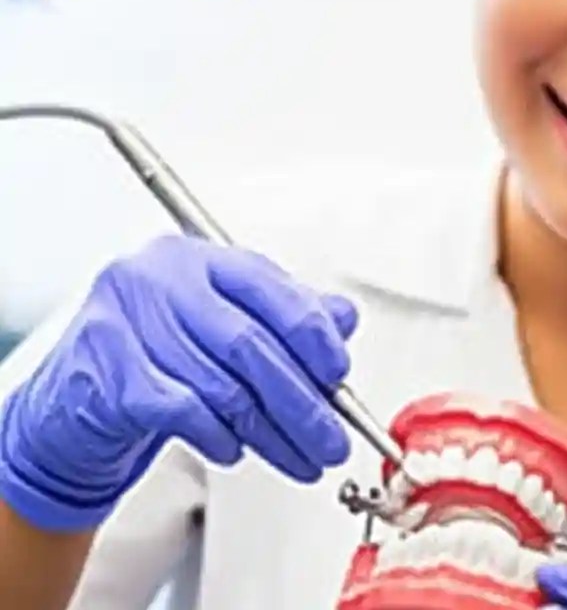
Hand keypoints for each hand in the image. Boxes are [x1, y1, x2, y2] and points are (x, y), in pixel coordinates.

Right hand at [0, 235, 357, 531]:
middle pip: (251, 345)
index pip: (273, 291)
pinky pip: (181, 411)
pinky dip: (218, 436)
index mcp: (197, 259)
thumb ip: (284, 317)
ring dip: (270, 432)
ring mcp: (126, 321)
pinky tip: (234, 448)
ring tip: (298, 455)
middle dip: (302, 402)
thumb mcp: (224, 326)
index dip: (315, 338)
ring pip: (220, 385)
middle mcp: (159, 279)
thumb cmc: (154, 358)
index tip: (340, 376)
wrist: (75, 401)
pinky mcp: (105, 370)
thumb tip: (343, 319)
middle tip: (331, 438)